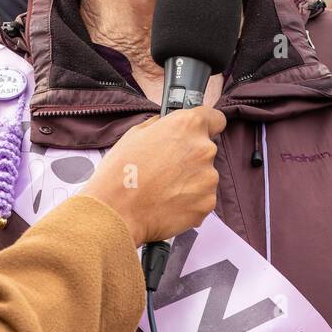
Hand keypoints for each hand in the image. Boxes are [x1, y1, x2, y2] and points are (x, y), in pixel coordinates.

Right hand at [79, 106, 223, 245]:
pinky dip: (190, 201)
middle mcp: (204, 148)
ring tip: (164, 189)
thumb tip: (167, 125)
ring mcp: (209, 178)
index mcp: (188, 125)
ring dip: (190, 180)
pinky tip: (168, 203)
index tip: (199, 133)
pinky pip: (202, 198)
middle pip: (206, 149)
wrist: (116, 212)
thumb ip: (161, 126)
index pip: (215, 119)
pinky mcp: (207, 203)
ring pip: (205, 175)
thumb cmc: (121, 171)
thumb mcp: (136, 133)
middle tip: (167, 168)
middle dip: (190, 157)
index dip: (206, 126)